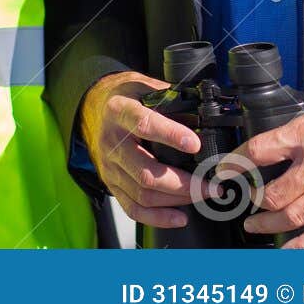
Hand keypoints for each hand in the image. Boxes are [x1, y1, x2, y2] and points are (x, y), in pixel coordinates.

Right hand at [79, 71, 206, 227]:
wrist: (94, 108)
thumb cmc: (126, 97)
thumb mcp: (144, 85)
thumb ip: (169, 95)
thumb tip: (205, 107)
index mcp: (120, 112)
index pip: (145, 124)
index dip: (171, 135)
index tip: (195, 144)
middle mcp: (112, 143)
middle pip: (146, 172)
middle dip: (183, 184)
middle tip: (209, 186)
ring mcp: (110, 167)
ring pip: (143, 194)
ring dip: (176, 200)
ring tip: (201, 195)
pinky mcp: (112, 184)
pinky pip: (133, 208)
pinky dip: (158, 217)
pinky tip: (179, 217)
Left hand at [222, 74, 303, 248]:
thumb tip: (297, 108)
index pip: (259, 151)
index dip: (236, 163)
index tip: (225, 171)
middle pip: (274, 193)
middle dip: (254, 201)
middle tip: (245, 203)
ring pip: (296, 217)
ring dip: (271, 225)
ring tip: (256, 227)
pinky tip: (291, 249)